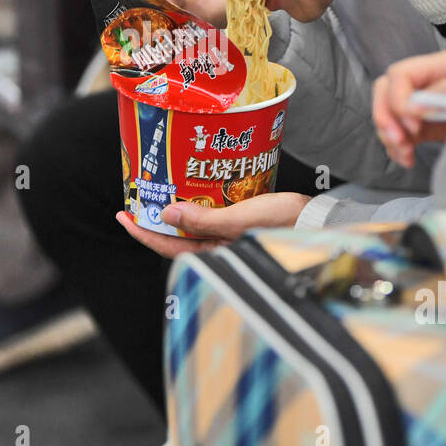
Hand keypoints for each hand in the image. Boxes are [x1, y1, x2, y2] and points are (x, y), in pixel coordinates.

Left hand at [116, 192, 311, 258]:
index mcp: (217, 253)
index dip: (144, 233)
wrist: (321, 222)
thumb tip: (167, 215)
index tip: (124, 216)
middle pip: (177, 238)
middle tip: (137, 198)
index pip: (170, 247)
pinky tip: (192, 192)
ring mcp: (231, 239)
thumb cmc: (286, 225)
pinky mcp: (243, 226)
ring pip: (193, 227)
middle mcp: (221, 249)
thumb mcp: (242, 220)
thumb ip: (205, 219)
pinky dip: (197, 207)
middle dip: (155, 221)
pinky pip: (211, 219)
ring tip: (158, 192)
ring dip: (174, 212)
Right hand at [372, 52, 445, 167]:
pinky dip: (396, 146)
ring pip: (387, 111)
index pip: (400, 74)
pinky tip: (408, 158)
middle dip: (384, 116)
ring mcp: (419, 101)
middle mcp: (423, 80)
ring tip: (406, 154)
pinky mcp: (421, 121)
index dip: (398, 99)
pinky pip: (398, 130)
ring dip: (389, 135)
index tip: (414, 124)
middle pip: (384, 89)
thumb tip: (417, 107)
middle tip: (399, 140)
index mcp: (437, 65)